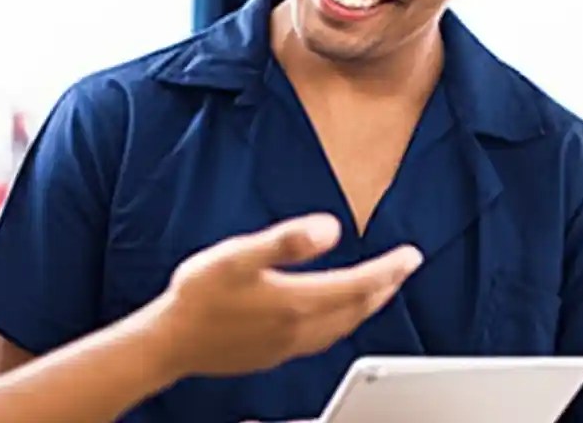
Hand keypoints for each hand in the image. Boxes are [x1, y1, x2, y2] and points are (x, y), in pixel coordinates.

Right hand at [150, 213, 421, 378]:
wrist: (171, 342)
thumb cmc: (199, 295)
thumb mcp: (238, 255)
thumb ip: (285, 241)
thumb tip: (331, 228)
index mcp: (297, 300)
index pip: (358, 285)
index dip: (389, 269)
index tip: (412, 256)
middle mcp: (299, 327)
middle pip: (357, 309)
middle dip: (385, 288)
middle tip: (404, 269)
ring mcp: (288, 345)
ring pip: (343, 327)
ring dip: (366, 307)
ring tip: (379, 291)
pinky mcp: (275, 354)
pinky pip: (322, 339)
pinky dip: (341, 323)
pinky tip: (332, 316)